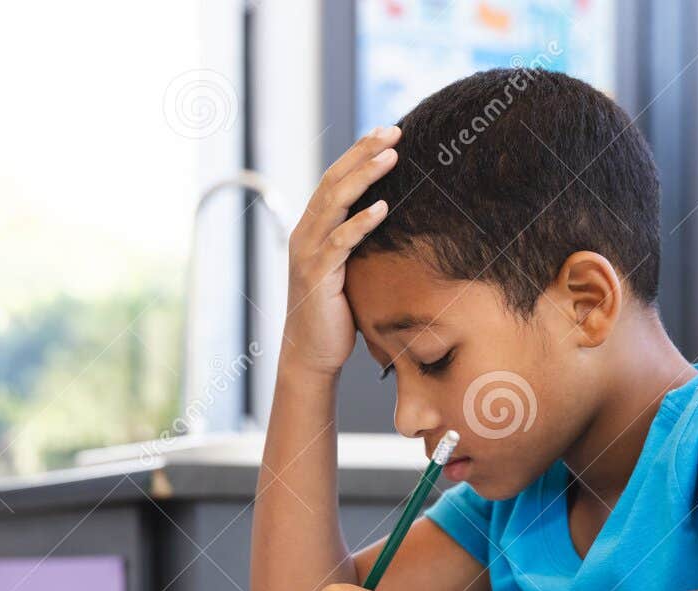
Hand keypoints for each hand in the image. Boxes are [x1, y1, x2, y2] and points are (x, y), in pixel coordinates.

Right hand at [280, 126, 400, 381]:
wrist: (311, 353)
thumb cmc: (336, 312)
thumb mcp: (348, 269)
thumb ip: (358, 242)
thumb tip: (391, 220)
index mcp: (311, 228)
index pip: (334, 179)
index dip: (358, 153)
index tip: (386, 132)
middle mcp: (305, 234)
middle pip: (333, 181)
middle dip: (363, 153)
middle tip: (393, 131)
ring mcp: (308, 254)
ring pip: (335, 204)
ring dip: (364, 178)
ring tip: (391, 157)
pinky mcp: (317, 276)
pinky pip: (340, 243)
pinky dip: (360, 223)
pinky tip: (382, 208)